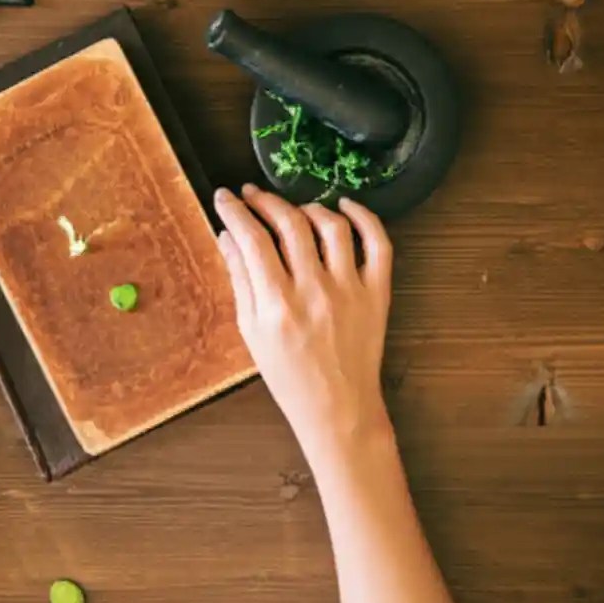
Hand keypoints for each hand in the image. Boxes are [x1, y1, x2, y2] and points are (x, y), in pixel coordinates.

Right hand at [214, 184, 393, 464]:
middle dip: (266, 201)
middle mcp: (314, 292)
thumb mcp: (250, 332)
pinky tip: (344, 206)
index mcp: (276, 305)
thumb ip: (240, 280)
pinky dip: (364, 217)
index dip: (236, 211)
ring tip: (293, 209)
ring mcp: (349, 290)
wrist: (337, 407)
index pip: (253, 240)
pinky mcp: (377, 293)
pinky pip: (377, 244)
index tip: (226, 197)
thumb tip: (227, 236)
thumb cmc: (288, 375)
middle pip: (290, 225)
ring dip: (307, 207)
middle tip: (253, 195)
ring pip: (330, 226)